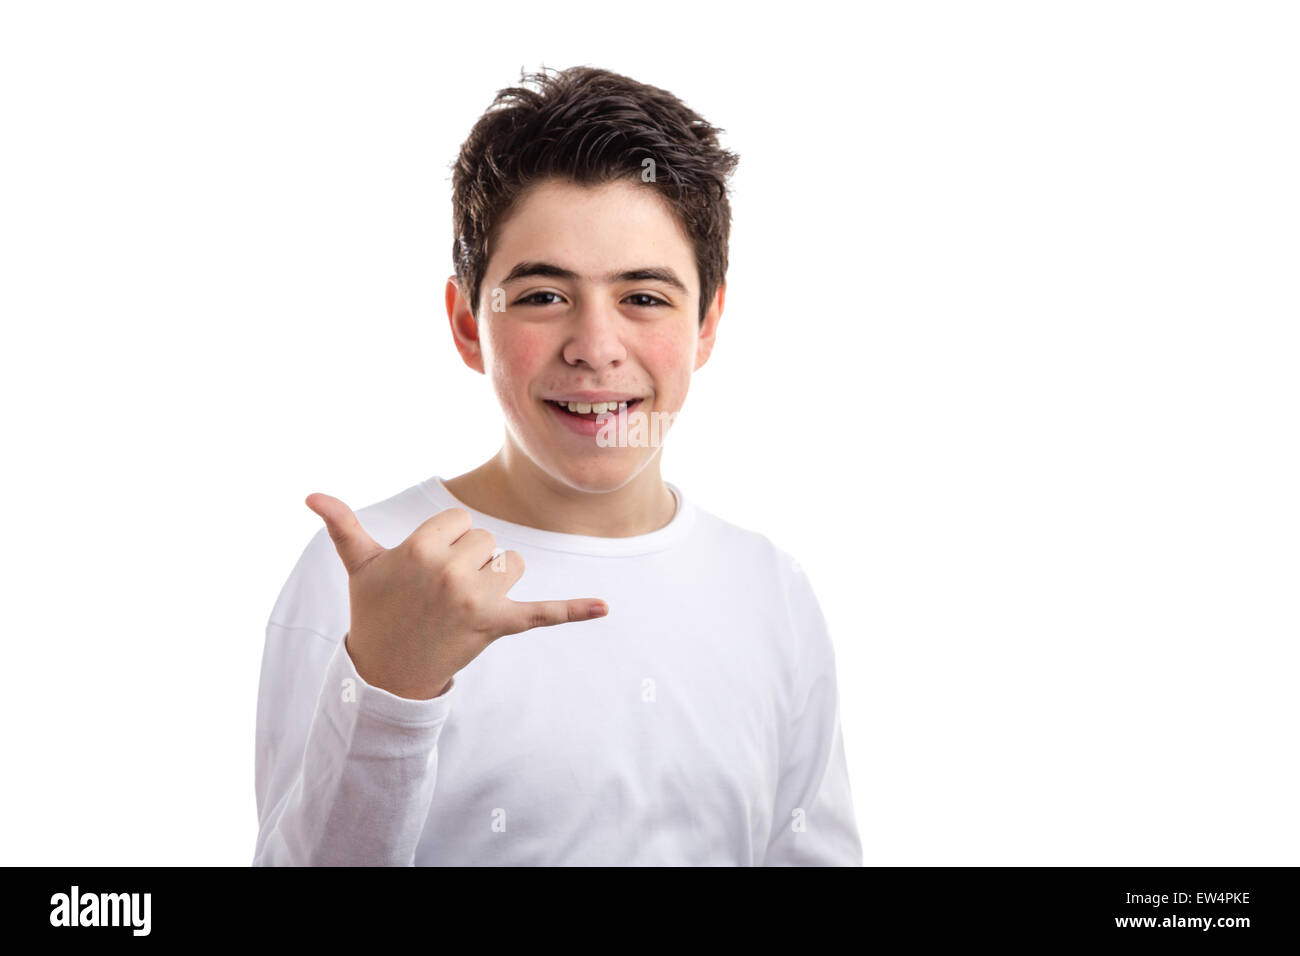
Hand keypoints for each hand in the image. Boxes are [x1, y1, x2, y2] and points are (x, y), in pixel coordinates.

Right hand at [305, 493, 608, 698]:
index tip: (423, 570)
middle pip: (487, 541)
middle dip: (469, 562)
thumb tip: (309, 494)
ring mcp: (475, 600)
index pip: (461, 520)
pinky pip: (542, 612)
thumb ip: (342, 525)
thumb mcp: (360, 565)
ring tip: (462, 607)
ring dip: (495, 582)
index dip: (445, 541)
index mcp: (420, 547)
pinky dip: (574, 610)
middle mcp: (449, 571)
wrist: (387, 670)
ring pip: (512, 564)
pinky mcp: (498, 625)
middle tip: (440, 594)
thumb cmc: (376, 610)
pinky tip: (605, 607)